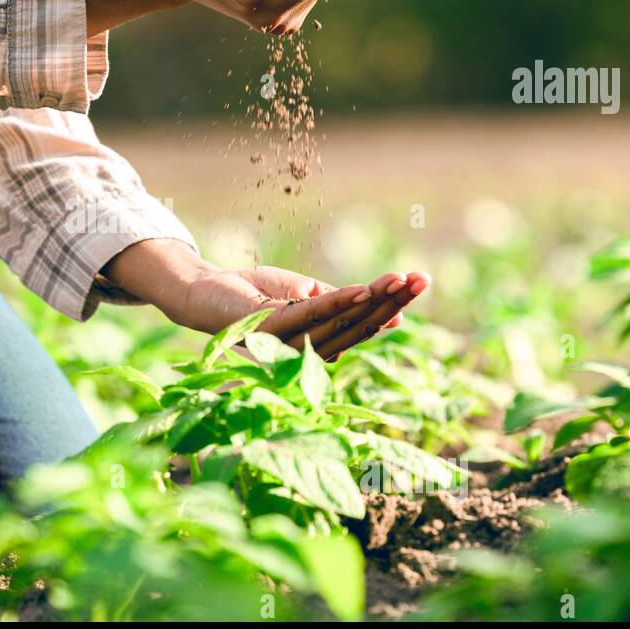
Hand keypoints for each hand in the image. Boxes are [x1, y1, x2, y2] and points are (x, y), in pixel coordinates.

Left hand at [176, 266, 429, 360]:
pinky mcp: (270, 331)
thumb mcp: (301, 291)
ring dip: (374, 300)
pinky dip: (339, 303)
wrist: (205, 290)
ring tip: (402, 280)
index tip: (418, 285)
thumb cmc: (252, 292)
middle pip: (359, 326)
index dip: (391, 306)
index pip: (361, 324)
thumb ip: (335, 299)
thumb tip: (376, 305)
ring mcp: (289, 343)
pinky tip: (362, 290)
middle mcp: (306, 349)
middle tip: (424, 279)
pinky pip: (310, 316)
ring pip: (341, 322)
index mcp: (317, 340)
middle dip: (393, 301)